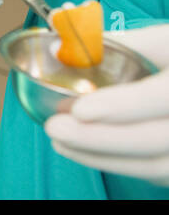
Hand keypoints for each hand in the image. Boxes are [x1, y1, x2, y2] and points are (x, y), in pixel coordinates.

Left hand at [44, 25, 168, 186]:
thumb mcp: (163, 42)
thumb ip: (119, 43)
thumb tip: (60, 48)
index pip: (163, 95)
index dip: (124, 106)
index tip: (80, 109)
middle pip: (159, 139)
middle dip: (102, 138)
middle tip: (56, 127)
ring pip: (157, 166)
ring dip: (103, 156)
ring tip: (61, 140)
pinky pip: (155, 172)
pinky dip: (118, 163)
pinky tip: (84, 151)